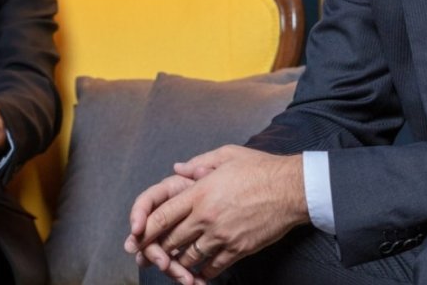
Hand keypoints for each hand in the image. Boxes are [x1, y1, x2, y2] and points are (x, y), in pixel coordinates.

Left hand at [126, 146, 308, 281]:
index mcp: (200, 193)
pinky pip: (212, 267)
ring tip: (174, 263)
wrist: (291, 189)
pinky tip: (200, 271)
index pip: (162, 215)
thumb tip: (177, 168)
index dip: (144, 229)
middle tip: (150, 255)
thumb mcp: (227, 155)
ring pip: (189, 257)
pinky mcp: (237, 249)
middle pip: (171, 240)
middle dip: (157, 249)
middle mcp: (206, 217)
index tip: (135, 236)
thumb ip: (198, 163)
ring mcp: (221, 236)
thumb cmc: (260, 168)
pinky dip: (202, 271)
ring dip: (179, 262)